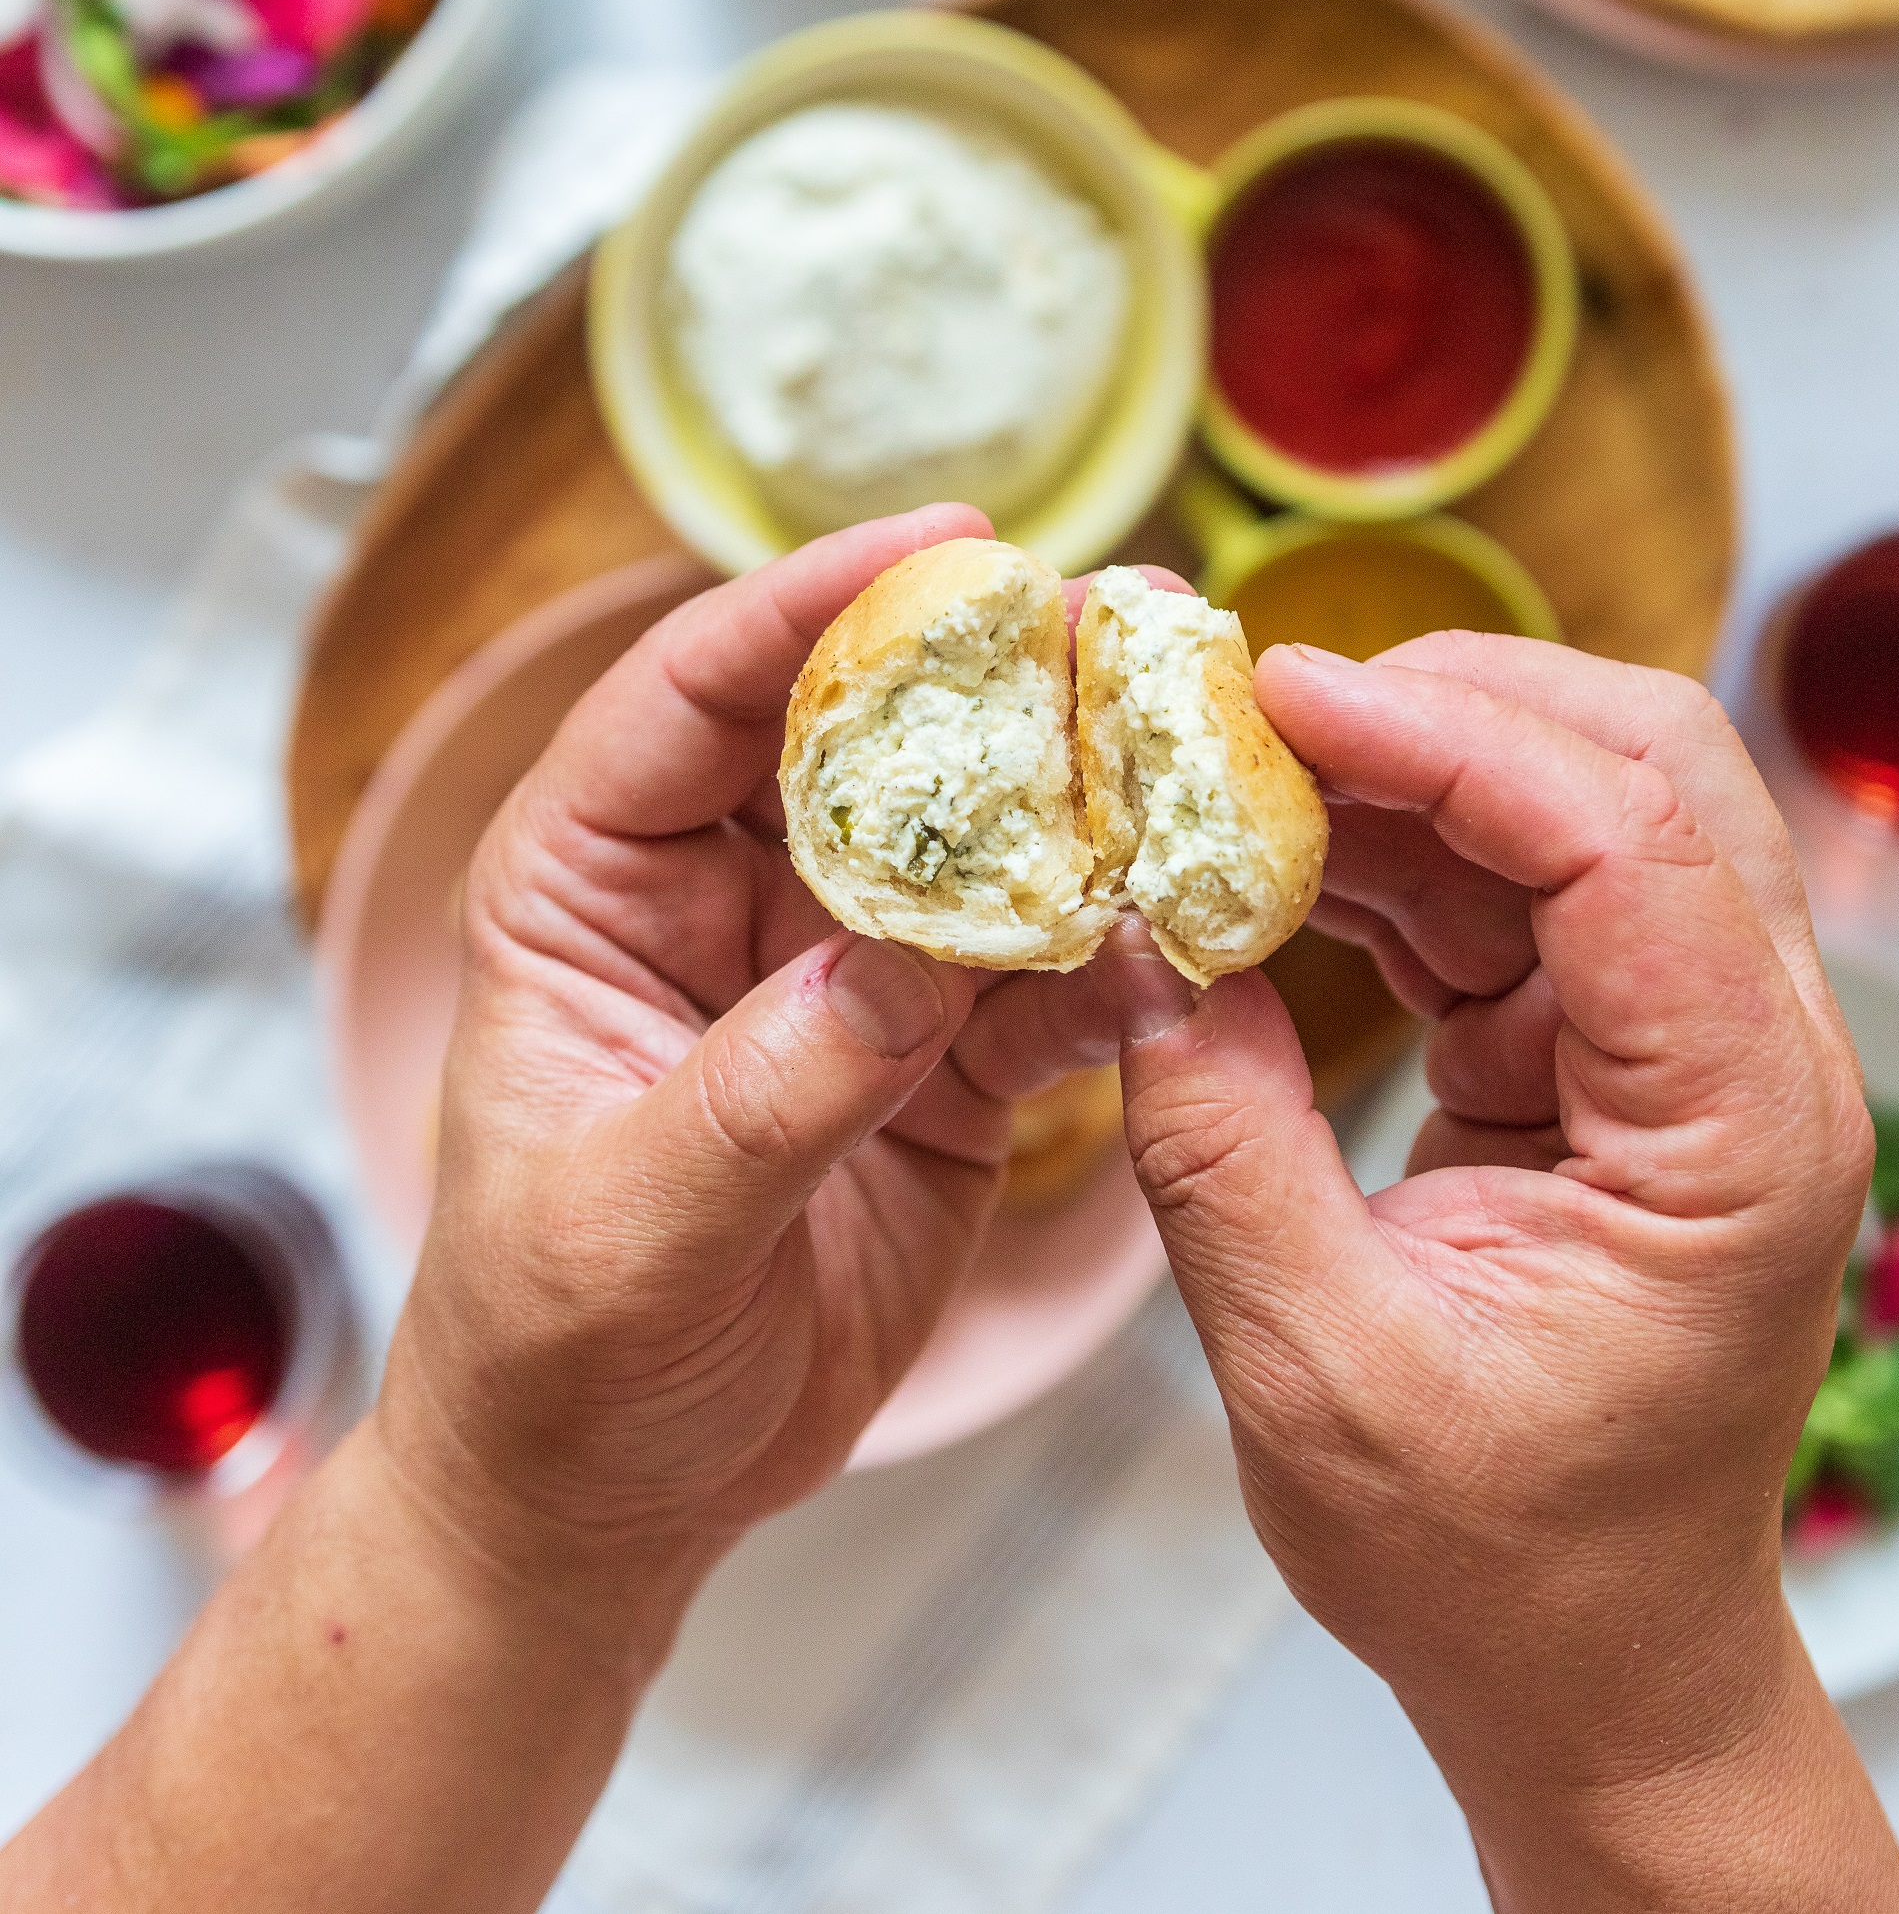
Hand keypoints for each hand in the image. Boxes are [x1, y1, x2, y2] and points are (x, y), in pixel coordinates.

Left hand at [374, 506, 1121, 1648]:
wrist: (620, 1494)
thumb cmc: (555, 1355)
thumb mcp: (627, 1232)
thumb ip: (761, 1098)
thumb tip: (903, 973)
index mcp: (590, 886)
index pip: (693, 695)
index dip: (811, 603)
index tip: (952, 549)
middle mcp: (722, 896)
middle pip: (860, 738)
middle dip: (986, 677)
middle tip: (1121, 615)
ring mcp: (841, 971)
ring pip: (972, 845)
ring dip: (1080, 800)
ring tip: (1200, 744)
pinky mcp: (938, 1059)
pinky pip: (1039, 980)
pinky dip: (1115, 960)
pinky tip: (1191, 936)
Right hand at [1097, 637, 1898, 1910]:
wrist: (1589, 1669)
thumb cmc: (1498, 1568)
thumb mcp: (1320, 1373)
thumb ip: (1224, 1148)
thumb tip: (1142, 948)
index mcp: (1739, 1135)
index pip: (1626, 849)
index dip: (1451, 744)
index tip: (1280, 697)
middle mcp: (1746, 1061)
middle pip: (1647, 770)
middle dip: (1452, 706)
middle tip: (1260, 702)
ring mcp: (1680, 1050)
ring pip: (1573, 810)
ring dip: (1405, 774)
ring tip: (1234, 769)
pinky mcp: (1601, 1058)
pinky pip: (1507, 897)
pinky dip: (1389, 860)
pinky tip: (1270, 861)